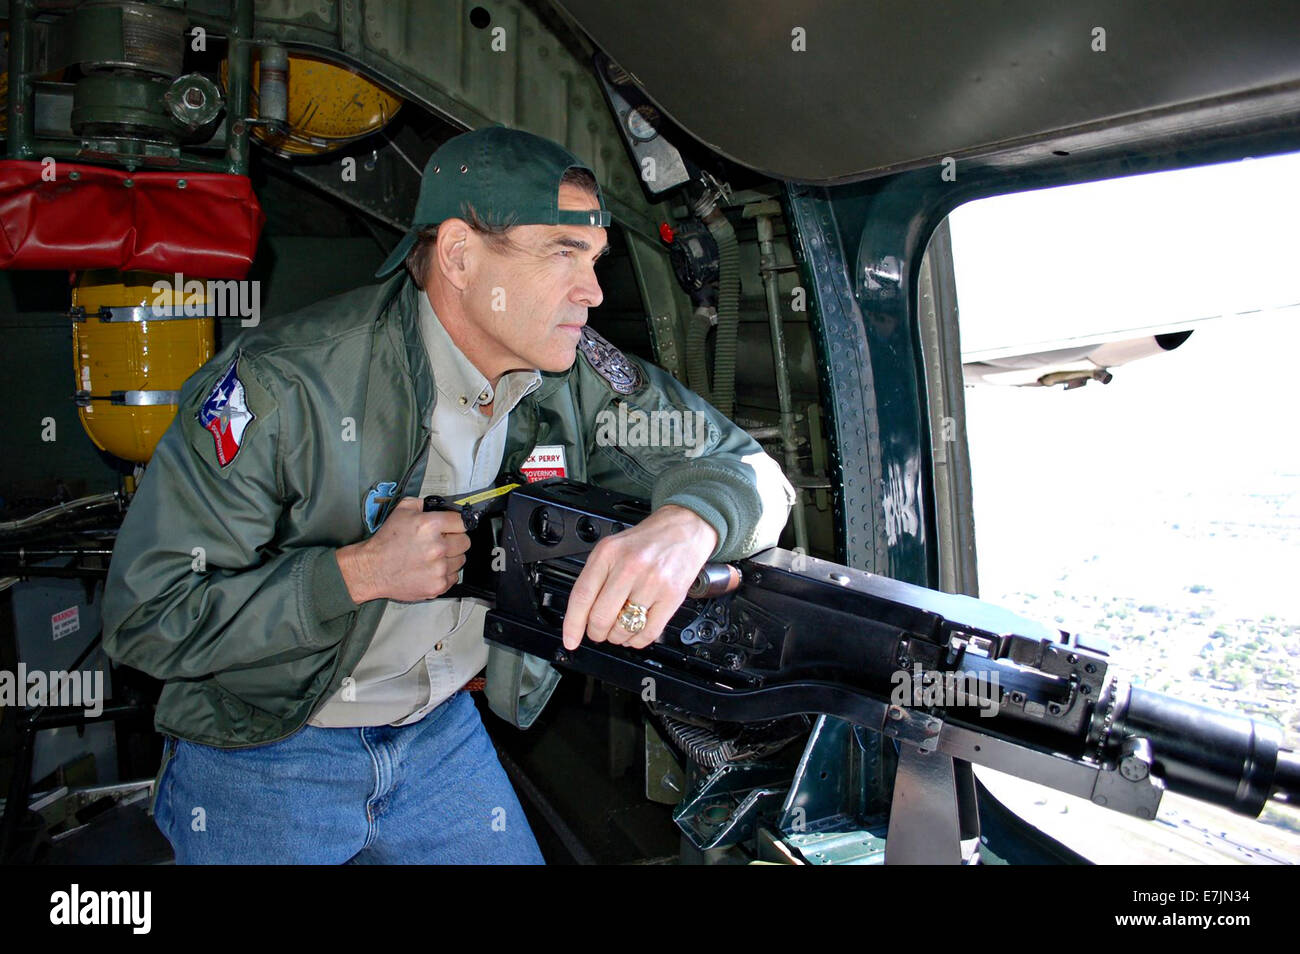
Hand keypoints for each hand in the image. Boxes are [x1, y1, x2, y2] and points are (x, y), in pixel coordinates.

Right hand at [335, 497, 469, 602]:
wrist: (372, 569)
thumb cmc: (386, 542)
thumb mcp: (401, 511)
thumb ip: (423, 504)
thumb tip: (441, 505)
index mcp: (429, 526)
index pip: (462, 521)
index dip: (456, 523)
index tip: (454, 527)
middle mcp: (437, 547)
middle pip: (465, 542)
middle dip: (455, 540)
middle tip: (440, 543)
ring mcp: (439, 569)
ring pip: (461, 560)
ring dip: (450, 558)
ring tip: (431, 558)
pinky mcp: (438, 585)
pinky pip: (454, 577)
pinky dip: (445, 574)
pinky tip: (430, 569)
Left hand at [561, 505, 718, 650]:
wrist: (684, 528)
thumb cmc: (648, 540)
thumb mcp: (613, 548)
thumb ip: (596, 577)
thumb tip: (581, 614)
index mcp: (608, 553)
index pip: (582, 596)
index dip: (572, 624)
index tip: (571, 640)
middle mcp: (629, 567)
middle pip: (600, 617)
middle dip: (596, 632)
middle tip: (599, 631)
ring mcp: (652, 582)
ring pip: (624, 628)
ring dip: (617, 636)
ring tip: (620, 628)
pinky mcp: (672, 595)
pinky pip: (648, 632)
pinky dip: (638, 640)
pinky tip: (636, 632)